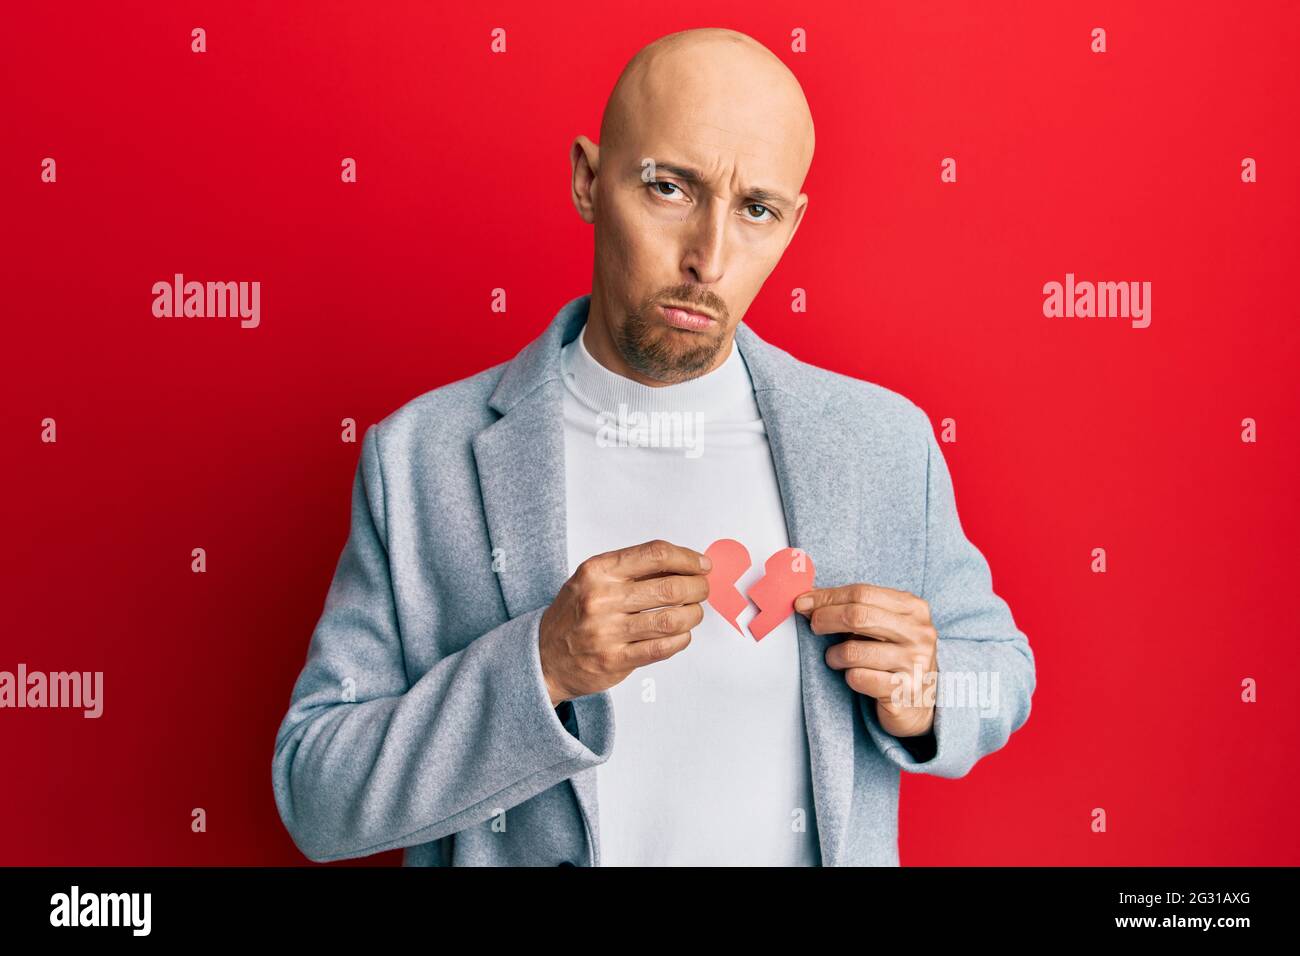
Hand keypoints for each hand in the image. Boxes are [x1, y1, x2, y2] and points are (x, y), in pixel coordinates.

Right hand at [539, 539, 711, 705]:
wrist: (544, 655)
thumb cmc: (576, 613)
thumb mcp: (594, 579)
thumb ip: (634, 569)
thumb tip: (685, 564)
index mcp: (598, 571)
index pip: (655, 555)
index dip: (687, 558)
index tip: (702, 564)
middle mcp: (601, 599)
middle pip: (669, 587)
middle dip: (697, 587)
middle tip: (702, 589)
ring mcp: (607, 632)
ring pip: (671, 619)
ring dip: (693, 615)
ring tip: (693, 612)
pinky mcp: (615, 660)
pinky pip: (662, 647)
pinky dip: (681, 639)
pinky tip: (680, 634)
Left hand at [794, 583, 937, 738]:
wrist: (918, 701)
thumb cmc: (892, 657)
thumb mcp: (883, 626)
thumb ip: (854, 609)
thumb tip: (809, 601)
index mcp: (913, 609)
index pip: (862, 593)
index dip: (827, 596)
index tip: (803, 602)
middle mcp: (919, 633)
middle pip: (858, 616)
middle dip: (825, 618)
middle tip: (812, 626)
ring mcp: (914, 663)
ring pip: (853, 651)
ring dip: (834, 655)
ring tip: (835, 659)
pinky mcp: (904, 690)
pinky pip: (858, 678)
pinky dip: (848, 677)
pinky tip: (853, 677)